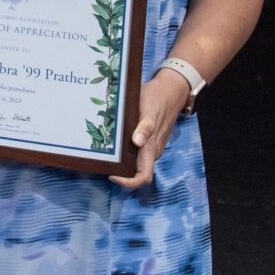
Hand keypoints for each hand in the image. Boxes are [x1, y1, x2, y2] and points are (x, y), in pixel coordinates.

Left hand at [109, 72, 190, 189]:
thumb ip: (145, 127)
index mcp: (151, 147)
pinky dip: (125, 153)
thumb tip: (137, 142)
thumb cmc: (156, 98)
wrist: (171, 91)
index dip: (128, 182)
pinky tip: (113, 143)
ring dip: (122, 162)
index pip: (142, 177)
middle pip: (136, 173)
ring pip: (136, 163)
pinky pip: (137, 152)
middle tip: (102, 163)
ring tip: (104, 152)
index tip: (111, 175)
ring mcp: (151, 146)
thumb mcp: (148, 109)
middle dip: (120, 174)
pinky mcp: (150, 140)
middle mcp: (152, 151)